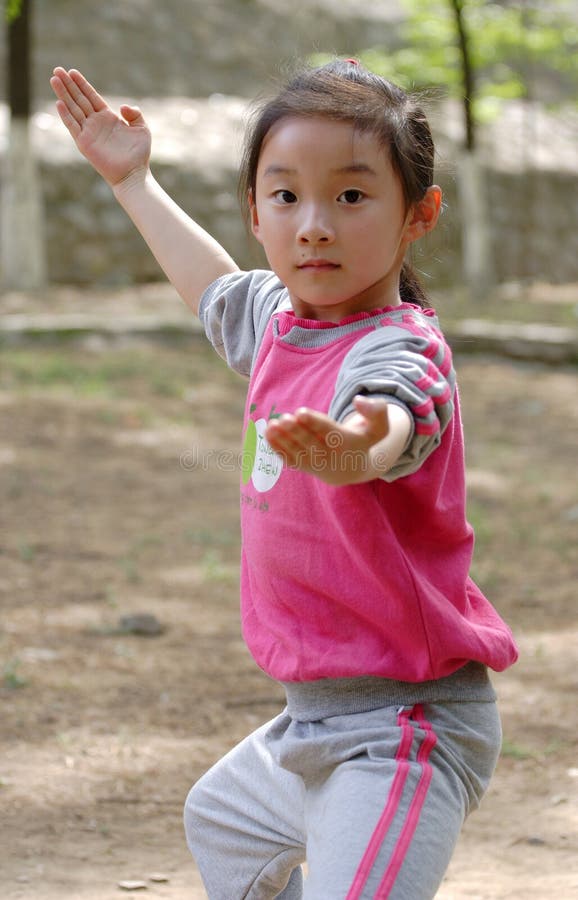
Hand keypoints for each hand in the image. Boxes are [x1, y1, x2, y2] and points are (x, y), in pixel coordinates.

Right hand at [50, 68, 151, 187]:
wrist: (133, 174)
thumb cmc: (139, 154)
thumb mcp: (142, 129)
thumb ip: (135, 114)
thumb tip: (123, 107)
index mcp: (107, 117)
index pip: (91, 96)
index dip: (82, 84)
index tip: (72, 71)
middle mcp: (95, 123)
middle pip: (78, 99)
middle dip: (68, 85)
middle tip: (57, 70)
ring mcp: (88, 132)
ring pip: (73, 109)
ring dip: (63, 94)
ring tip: (54, 79)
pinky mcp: (84, 143)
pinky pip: (73, 126)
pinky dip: (65, 115)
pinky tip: (59, 103)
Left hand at [265, 395, 393, 485]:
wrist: (351, 468)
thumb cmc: (362, 441)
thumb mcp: (378, 428)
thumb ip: (377, 411)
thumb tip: (359, 400)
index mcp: (345, 443)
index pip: (328, 432)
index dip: (314, 422)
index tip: (301, 412)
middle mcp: (328, 455)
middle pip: (309, 442)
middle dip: (296, 431)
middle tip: (283, 418)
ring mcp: (314, 463)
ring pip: (296, 451)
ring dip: (283, 439)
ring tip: (272, 425)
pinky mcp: (302, 466)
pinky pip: (288, 459)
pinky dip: (277, 448)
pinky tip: (267, 433)